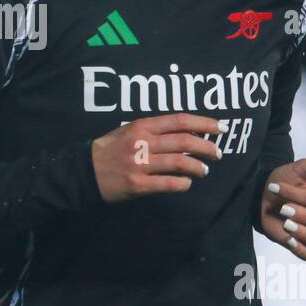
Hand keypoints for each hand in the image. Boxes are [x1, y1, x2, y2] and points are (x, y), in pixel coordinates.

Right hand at [91, 113, 226, 203]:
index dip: (204, 123)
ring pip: (180, 163)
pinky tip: (187, 184)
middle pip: (185, 141)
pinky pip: (168, 183)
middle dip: (207, 147)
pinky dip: (183, 184)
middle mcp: (142, 142)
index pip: (180, 121)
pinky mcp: (137, 184)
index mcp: (142, 126)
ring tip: (204, 170)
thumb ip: (154, 131)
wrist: (84, 171)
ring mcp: (140, 164)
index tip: (221, 127)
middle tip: (217, 153)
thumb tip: (187, 133)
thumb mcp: (129, 131)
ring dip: (198, 167)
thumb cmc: (110, 149)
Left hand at [258, 158, 305, 260]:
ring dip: (304, 233)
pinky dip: (300, 249)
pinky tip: (289, 239)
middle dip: (303, 215)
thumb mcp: (301, 168)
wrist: (265, 194)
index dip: (300, 196)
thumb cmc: (286, 179)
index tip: (276, 187)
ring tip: (286, 224)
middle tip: (283, 208)